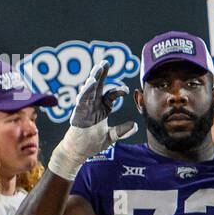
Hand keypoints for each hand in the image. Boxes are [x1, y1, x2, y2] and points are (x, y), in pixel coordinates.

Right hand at [48, 60, 137, 180]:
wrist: (78, 153)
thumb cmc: (92, 144)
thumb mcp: (111, 137)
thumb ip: (122, 131)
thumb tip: (136, 125)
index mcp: (101, 109)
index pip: (110, 95)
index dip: (118, 91)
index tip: (126, 90)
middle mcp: (92, 106)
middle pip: (97, 86)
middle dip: (101, 74)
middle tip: (105, 62)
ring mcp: (84, 108)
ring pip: (89, 90)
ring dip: (94, 78)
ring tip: (99, 67)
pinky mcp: (78, 113)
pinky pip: (82, 100)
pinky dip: (86, 91)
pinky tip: (91, 82)